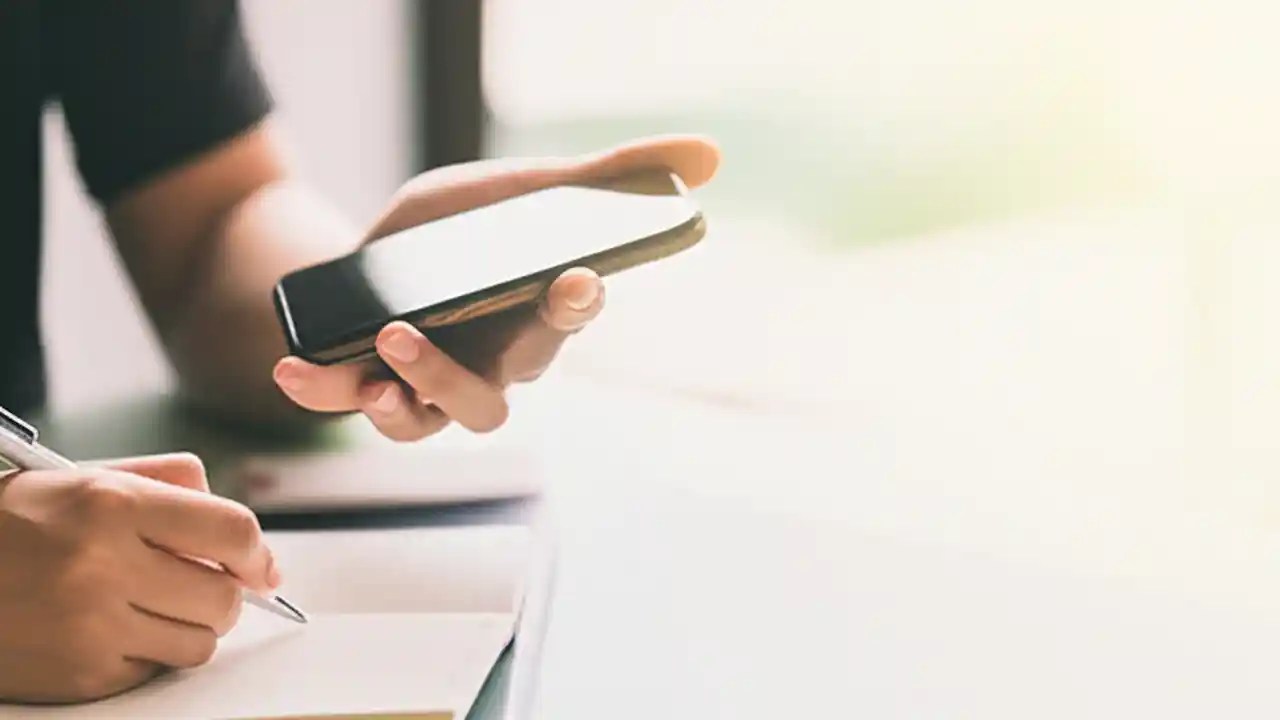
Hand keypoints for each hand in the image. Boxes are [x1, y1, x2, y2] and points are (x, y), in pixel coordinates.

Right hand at [0, 454, 276, 703]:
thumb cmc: (16, 522)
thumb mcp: (85, 477)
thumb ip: (169, 483)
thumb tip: (244, 536)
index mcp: (112, 504)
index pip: (231, 530)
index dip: (257, 553)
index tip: (261, 566)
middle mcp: (103, 566)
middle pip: (223, 597)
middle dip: (225, 593)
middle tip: (202, 585)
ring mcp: (90, 627)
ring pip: (200, 644)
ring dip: (192, 628)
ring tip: (158, 607)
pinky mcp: (79, 677)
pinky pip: (154, 672)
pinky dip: (147, 655)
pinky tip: (114, 630)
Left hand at [272, 134, 719, 441]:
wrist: (387, 249)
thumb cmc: (472, 228)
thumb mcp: (526, 186)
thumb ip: (612, 173)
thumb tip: (709, 156)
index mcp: (531, 316)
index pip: (563, 321)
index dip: (572, 310)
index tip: (576, 282)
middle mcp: (487, 364)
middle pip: (488, 400)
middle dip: (451, 378)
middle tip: (410, 335)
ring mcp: (427, 382)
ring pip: (423, 423)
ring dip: (391, 403)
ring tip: (364, 365)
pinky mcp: (371, 380)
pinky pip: (351, 402)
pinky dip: (321, 392)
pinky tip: (291, 370)